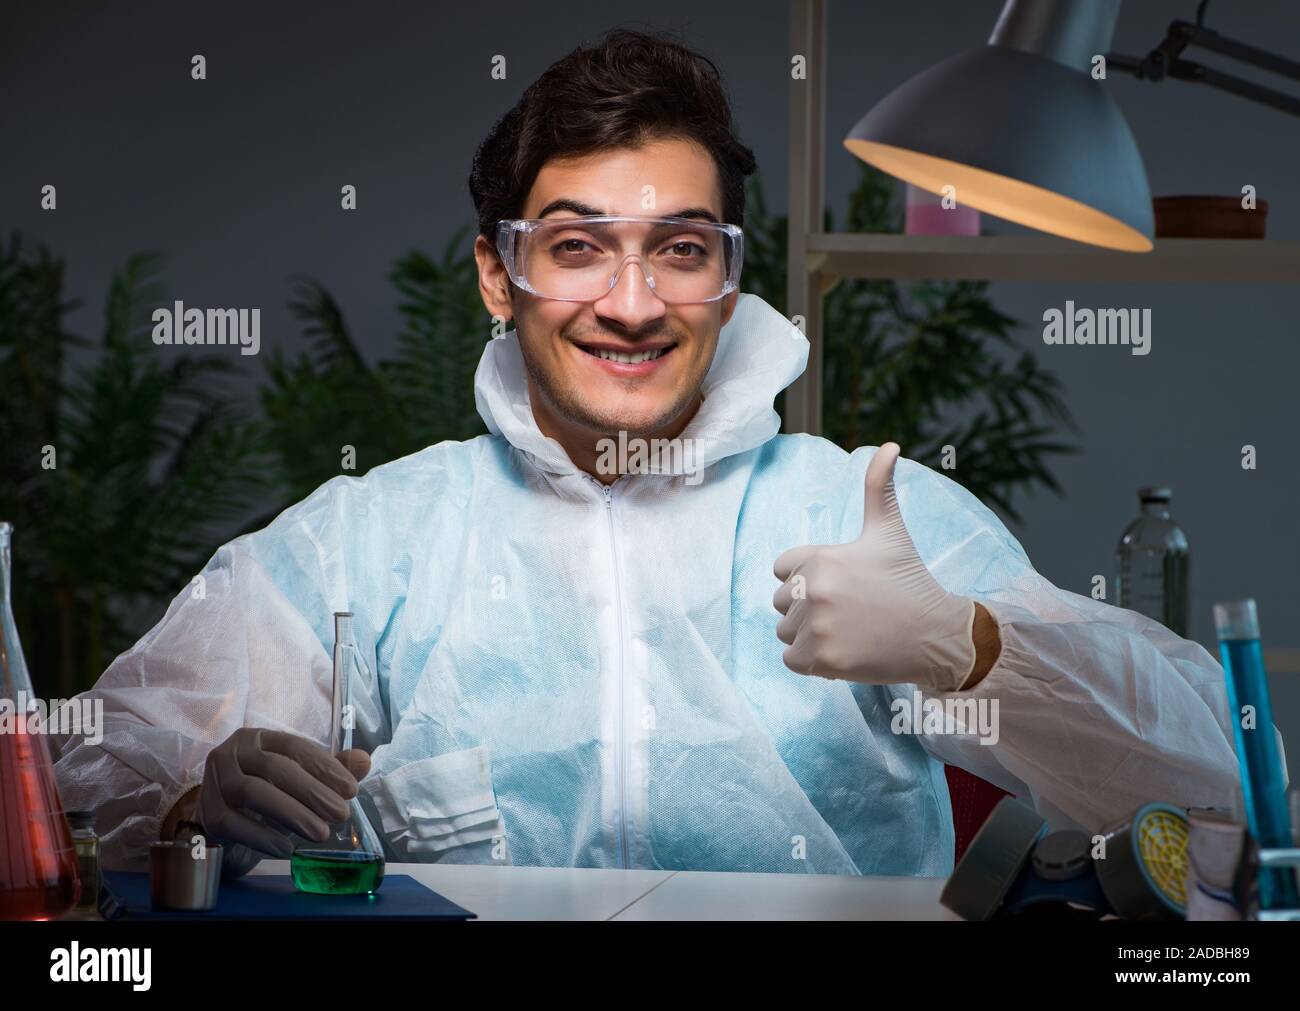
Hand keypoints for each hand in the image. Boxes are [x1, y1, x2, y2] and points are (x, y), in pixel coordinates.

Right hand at [194, 728, 371, 858]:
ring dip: (291, 813)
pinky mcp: (205, 813)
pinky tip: (287, 848)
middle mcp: (232, 753)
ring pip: (252, 793)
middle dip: (312, 792)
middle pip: (274, 767)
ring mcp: (214, 781)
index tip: (351, 789)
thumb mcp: (301, 781)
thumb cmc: (269, 797)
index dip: (324, 766)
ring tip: (321, 833)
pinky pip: (233, 823)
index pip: (293, 746)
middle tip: (341, 814)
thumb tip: (364, 761)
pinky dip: (262, 836)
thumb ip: (331, 769)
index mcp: (259, 738)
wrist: (223, 827)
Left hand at [773, 443, 977, 690]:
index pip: (781, 569)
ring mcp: (818, 626)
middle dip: (809, 608)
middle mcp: (815, 589)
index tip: (843, 584)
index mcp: (821, 557)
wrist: (937, 634)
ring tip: (850, 631)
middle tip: (851, 610)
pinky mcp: (823, 659)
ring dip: (810, 636)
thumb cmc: (909, 581)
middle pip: (783, 602)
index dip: (809, 577)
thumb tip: (889, 445)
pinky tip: (844, 651)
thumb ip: (879, 487)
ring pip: (786, 632)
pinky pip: (792, 661)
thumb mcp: (890, 531)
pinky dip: (813, 662)